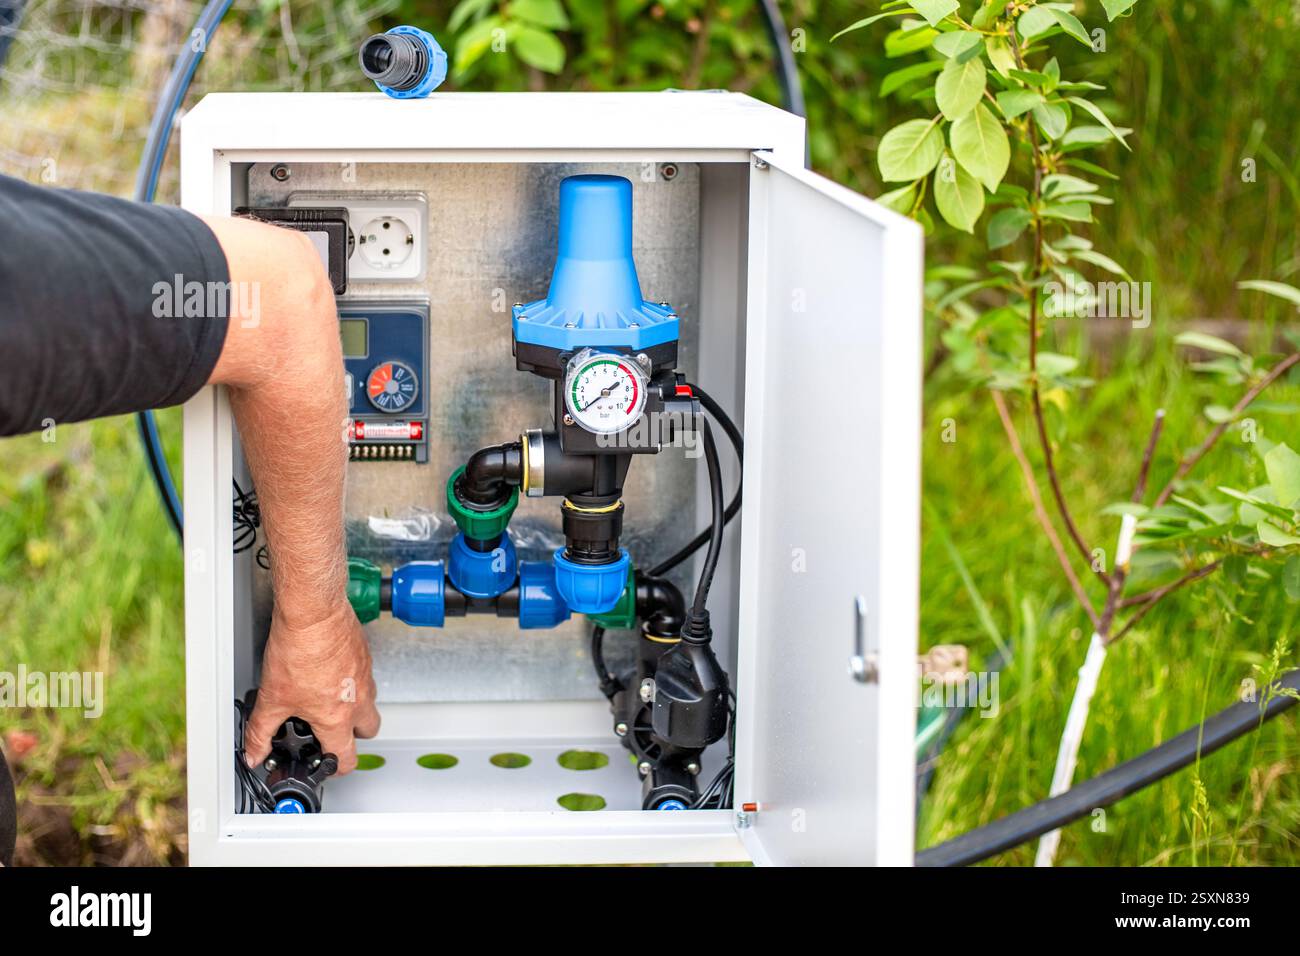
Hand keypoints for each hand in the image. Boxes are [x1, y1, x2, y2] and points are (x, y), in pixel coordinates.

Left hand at [243, 601, 380, 774]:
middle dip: (354, 736)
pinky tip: (329, 670)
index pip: (347, 757)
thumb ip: (261, 731)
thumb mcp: (272, 698)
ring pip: (369, 702)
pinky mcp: (364, 656)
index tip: (327, 763)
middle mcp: (358, 700)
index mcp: (337, 718)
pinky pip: (364, 676)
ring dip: (355, 705)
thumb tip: (254, 752)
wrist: (314, 613)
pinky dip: (351, 679)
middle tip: (333, 729)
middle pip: (369, 731)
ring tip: (328, 696)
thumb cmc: (299, 650)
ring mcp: (365, 676)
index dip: (337, 767)